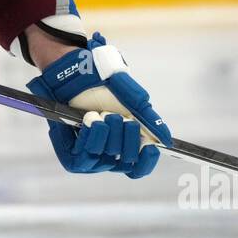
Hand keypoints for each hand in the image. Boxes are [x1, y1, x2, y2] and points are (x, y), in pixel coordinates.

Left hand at [26, 33, 171, 178]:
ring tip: (102, 114)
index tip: (150, 147)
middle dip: (126, 137)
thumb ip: (149, 119)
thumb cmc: (103, 82)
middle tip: (119, 117)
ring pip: (106, 160)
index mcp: (126, 142)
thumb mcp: (131, 98)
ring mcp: (90, 154)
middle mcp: (108, 153)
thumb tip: (166, 140)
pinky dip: (91, 138)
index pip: (139, 167)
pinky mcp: (71, 153)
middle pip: (126, 162)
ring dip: (108, 134)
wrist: (74, 70)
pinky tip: (91, 121)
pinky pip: (84, 158)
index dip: (146, 161)